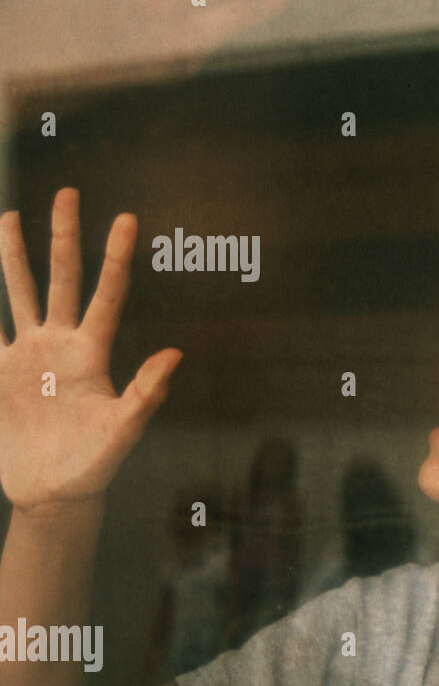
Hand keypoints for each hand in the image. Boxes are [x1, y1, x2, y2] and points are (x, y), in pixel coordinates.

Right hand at [0, 188, 180, 514]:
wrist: (55, 493)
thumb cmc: (97, 465)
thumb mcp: (124, 431)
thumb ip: (146, 394)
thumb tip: (175, 355)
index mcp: (93, 352)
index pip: (108, 293)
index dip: (116, 256)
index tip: (127, 218)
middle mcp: (61, 344)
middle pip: (62, 277)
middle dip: (63, 236)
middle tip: (70, 192)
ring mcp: (28, 354)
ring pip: (19, 292)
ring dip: (12, 256)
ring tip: (8, 216)